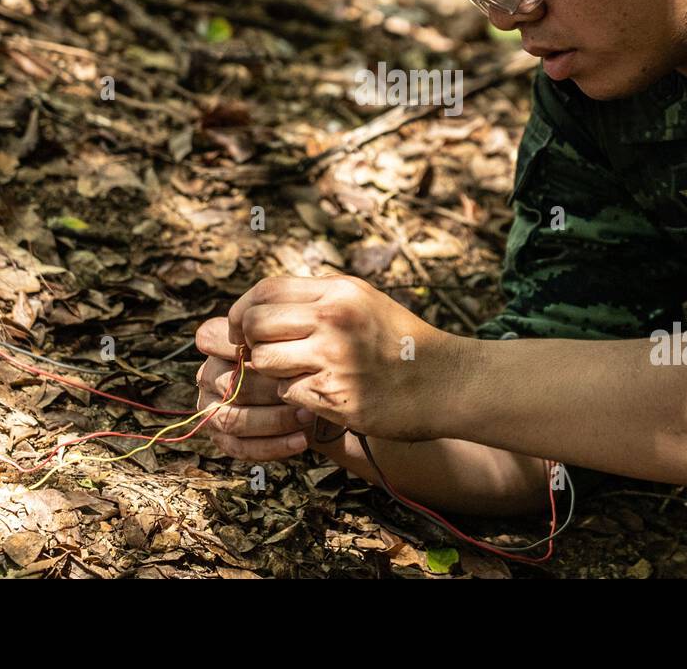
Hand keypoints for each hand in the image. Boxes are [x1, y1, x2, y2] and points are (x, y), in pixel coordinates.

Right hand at [194, 316, 314, 460]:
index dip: (240, 344)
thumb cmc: (296, 355)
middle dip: (271, 389)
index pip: (211, 340)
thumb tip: (271, 320)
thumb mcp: (287, 333)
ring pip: (235, 420)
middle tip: (305, 387)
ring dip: (275, 420)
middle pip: (233, 385)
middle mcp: (208, 378)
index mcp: (214, 347)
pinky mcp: (224, 440)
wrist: (309, 391)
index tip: (276, 348)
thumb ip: (275, 320)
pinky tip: (301, 439)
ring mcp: (212, 411)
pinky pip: (243, 448)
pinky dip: (274, 446)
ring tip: (308, 415)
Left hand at [227, 275, 461, 442]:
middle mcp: (332, 319)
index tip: (241, 328)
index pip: (265, 290)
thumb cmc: (402, 341)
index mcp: (338, 291)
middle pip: (255, 325)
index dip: (242, 310)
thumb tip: (263, 307)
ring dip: (272, 372)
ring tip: (297, 374)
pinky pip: (288, 394)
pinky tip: (321, 393)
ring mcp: (333, 358)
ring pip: (265, 362)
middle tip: (264, 355)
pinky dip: (297, 396)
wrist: (445, 381)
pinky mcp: (335, 395)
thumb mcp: (363, 301)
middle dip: (250, 343)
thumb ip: (318, 299)